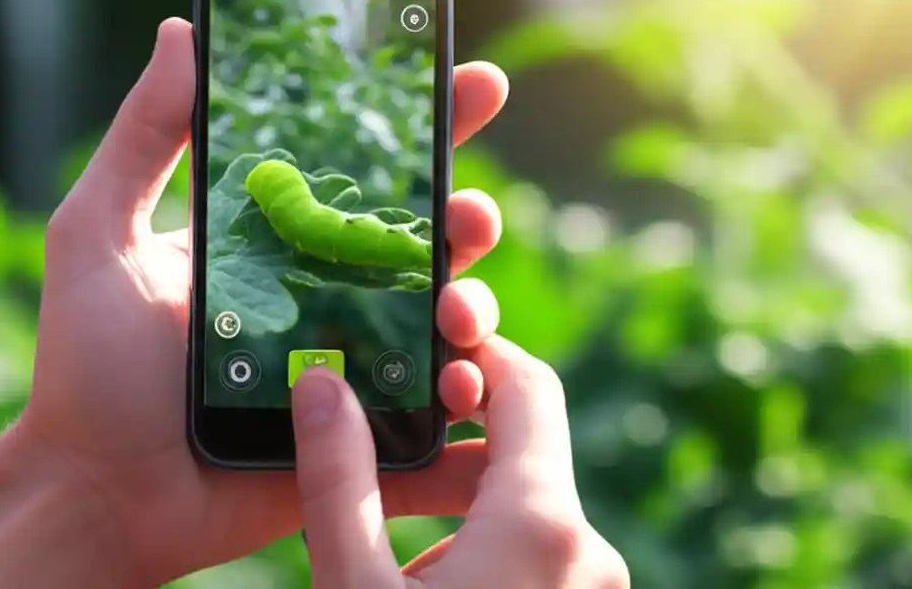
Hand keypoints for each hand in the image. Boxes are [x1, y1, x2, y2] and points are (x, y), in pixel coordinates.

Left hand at [18, 18, 509, 584]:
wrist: (94, 493)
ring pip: (443, 325)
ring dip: (471, 307)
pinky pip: (433, 417)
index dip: (427, 125)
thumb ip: (141, 137)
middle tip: (470, 213)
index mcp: (276, 241)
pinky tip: (467, 391)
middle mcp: (324, 295)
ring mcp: (349, 368)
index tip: (475, 84)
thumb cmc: (86, 368)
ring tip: (455, 312)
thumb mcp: (96, 234)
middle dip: (466, 217)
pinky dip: (467, 403)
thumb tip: (181, 30)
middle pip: (424, 244)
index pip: (365, 172)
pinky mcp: (361, 438)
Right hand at [291, 334, 629, 587]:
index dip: (474, 350)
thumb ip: (338, 480)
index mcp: (542, 526)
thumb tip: (321, 382)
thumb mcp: (353, 587)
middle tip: (390, 432)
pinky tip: (432, 583)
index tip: (419, 346)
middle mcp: (591, 551)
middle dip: (460, 429)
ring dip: (469, 498)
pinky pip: (541, 556)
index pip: (529, 387)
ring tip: (390, 542)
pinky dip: (492, 547)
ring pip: (531, 507)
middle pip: (527, 447)